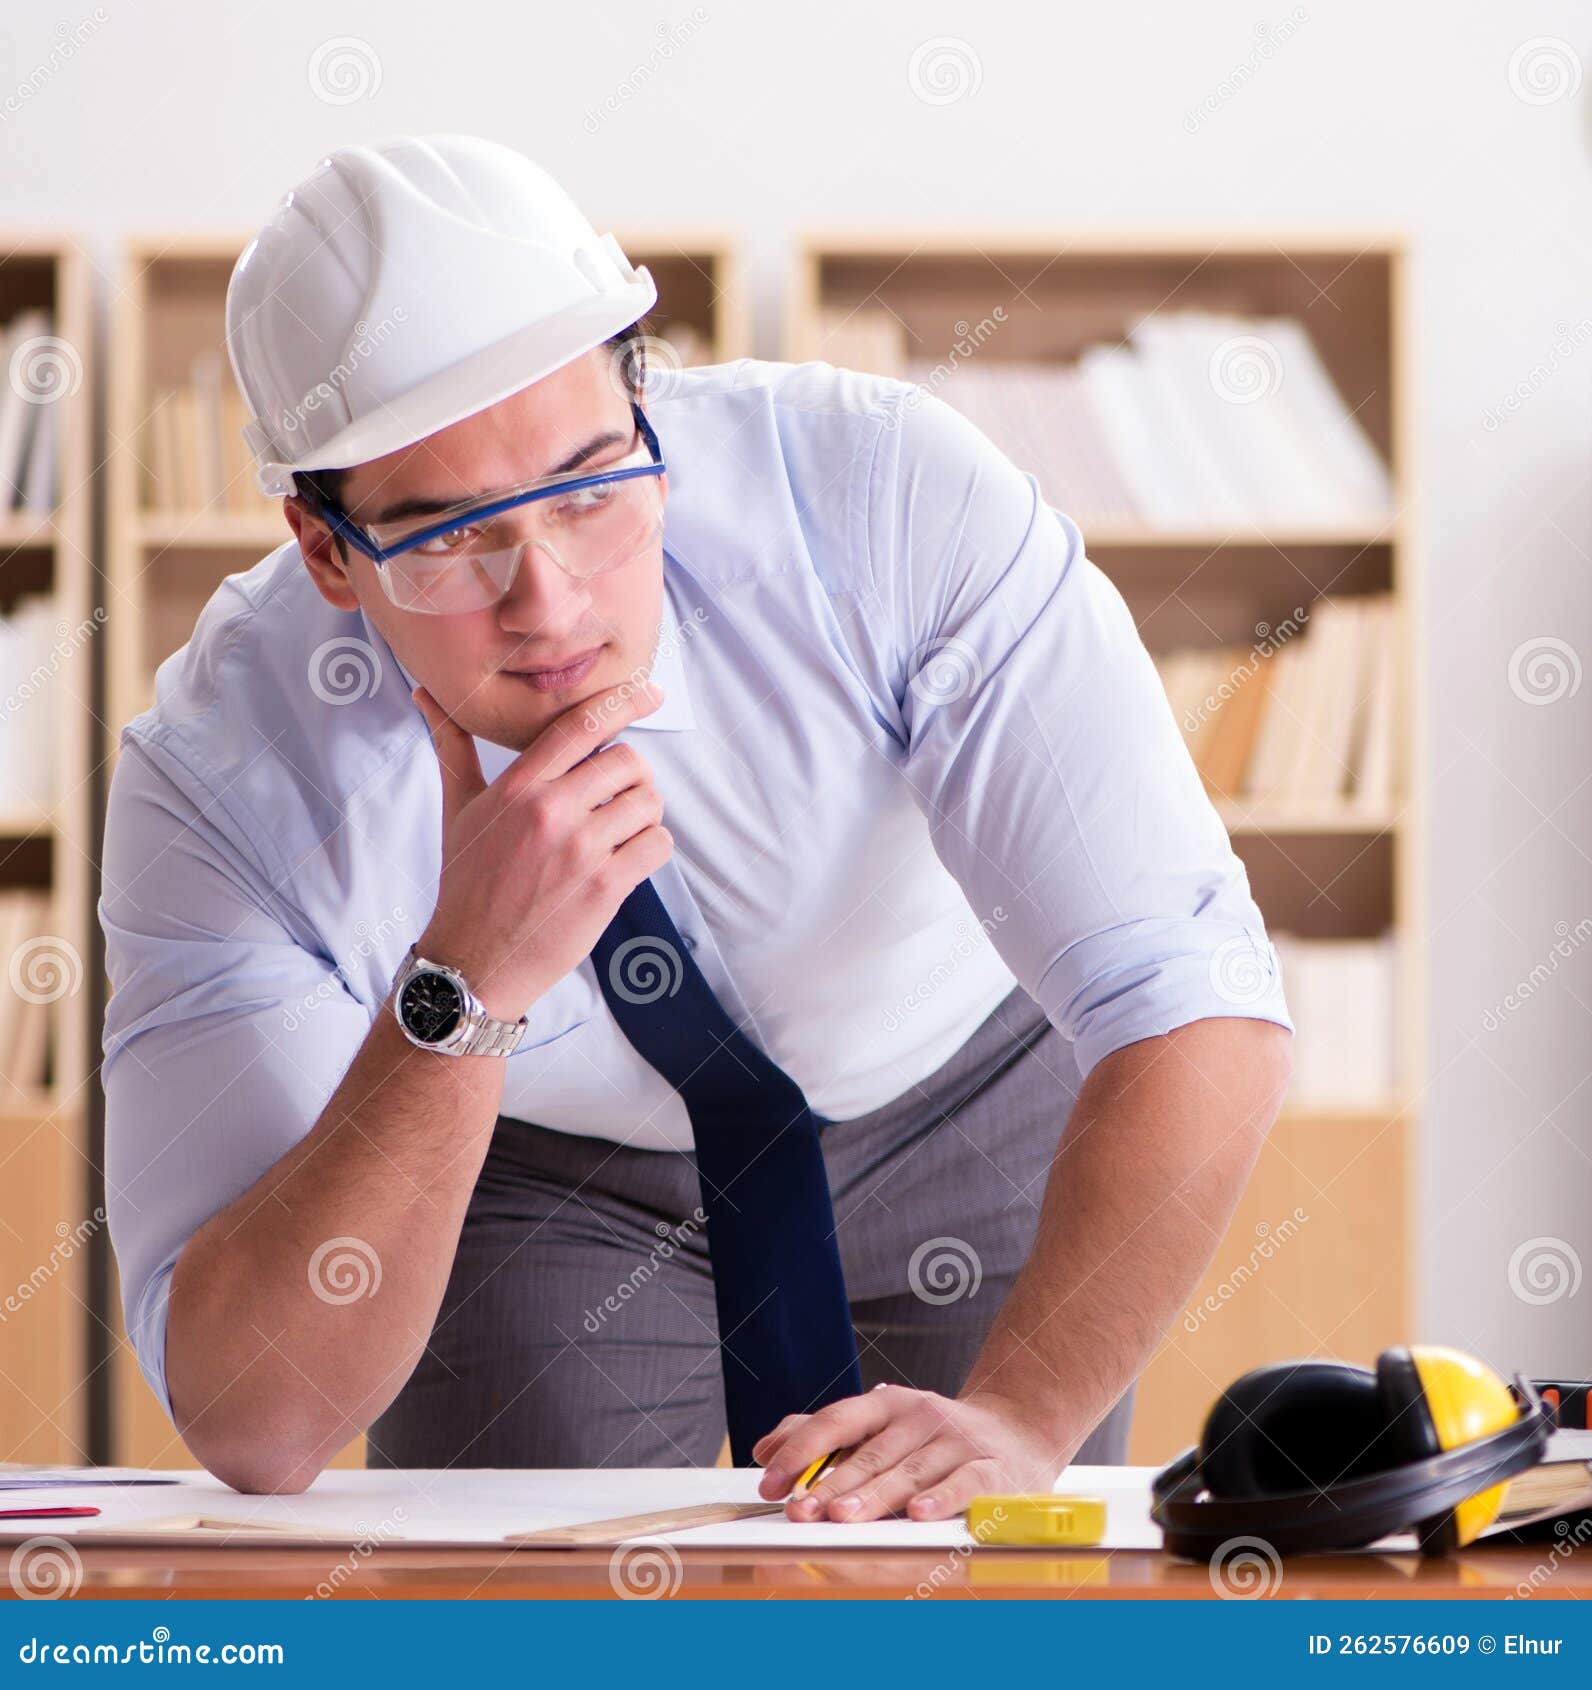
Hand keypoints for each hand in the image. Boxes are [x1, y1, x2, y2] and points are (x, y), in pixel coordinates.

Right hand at [411, 680, 672, 1018]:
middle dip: (632, 777)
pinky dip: (651, 849)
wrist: (474, 959)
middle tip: (617, 798)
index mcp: (519, 786)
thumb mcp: (459, 809)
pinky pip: (657, 845)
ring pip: (648, 802)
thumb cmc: (468, 882)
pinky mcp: (604, 887)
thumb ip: (453, 748)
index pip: (581, 725)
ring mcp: (579, 850)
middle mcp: (550, 811)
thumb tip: (427, 694)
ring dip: (644, 814)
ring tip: (620, 832)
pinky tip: (627, 860)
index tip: (650, 693)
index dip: (623, 701)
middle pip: (627, 761)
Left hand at [752, 1385, 1071, 1522]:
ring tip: (841, 1518)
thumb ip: (823, 1435)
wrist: (1017, 1433)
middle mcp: (920, 1415)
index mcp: (887, 1403)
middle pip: (869, 1453)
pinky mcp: (992, 1467)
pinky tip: (917, 1514)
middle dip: (830, 1485)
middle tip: (801, 1512)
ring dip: (873, 1496)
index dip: (801, 1450)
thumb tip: (765, 1450)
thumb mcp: (881, 1425)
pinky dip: (940, 1498)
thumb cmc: (934, 1438)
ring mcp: (957, 1439)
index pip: (837, 1421)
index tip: (771, 1482)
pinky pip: (963, 1483)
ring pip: (909, 1471)